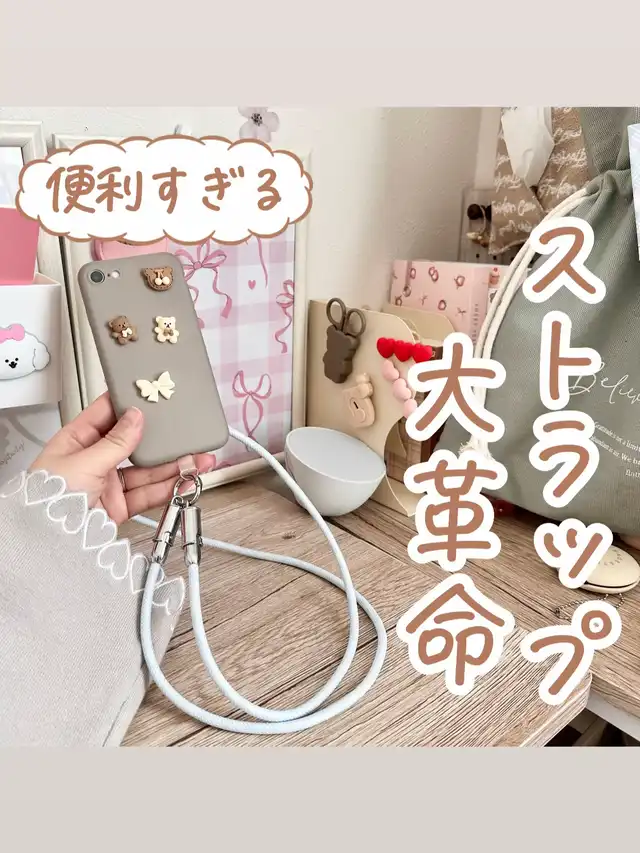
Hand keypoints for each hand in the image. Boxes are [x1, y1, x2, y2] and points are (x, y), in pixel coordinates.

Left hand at [30, 393, 215, 523]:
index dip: (130, 403)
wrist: (48, 543)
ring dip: (174, 466)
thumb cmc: (48, 500)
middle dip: (162, 440)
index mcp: (77, 441)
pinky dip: (169, 488)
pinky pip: (148, 494)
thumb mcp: (84, 462)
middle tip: (186, 432)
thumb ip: (115, 441)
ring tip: (198, 460)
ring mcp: (108, 484)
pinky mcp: (119, 506)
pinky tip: (186, 481)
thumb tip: (136, 416)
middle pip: (134, 444)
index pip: (107, 414)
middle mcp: (94, 460)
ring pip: (146, 471)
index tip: (153, 395)